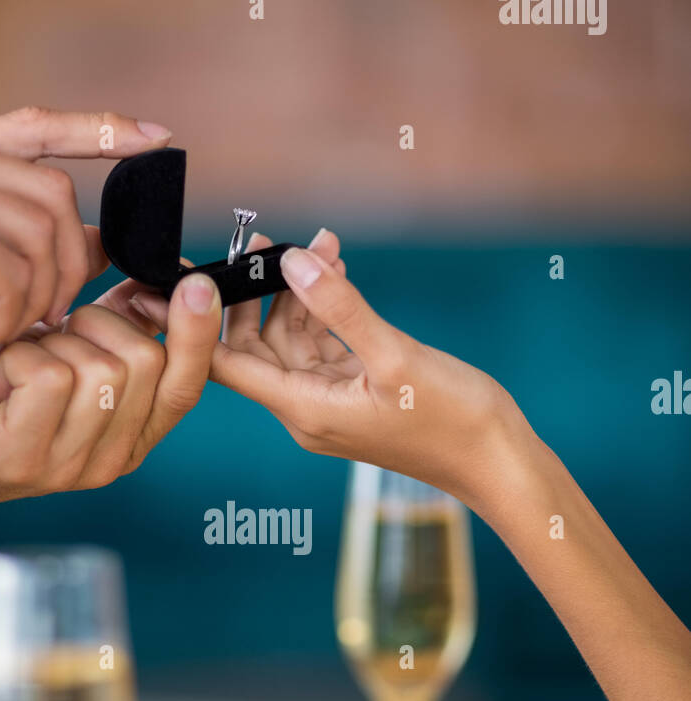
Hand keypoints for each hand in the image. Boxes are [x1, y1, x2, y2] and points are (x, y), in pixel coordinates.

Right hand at [0, 106, 173, 394]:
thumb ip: (29, 244)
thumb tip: (111, 241)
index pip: (35, 126)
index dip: (100, 130)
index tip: (157, 139)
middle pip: (56, 197)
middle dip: (68, 268)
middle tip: (43, 318)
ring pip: (42, 238)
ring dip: (34, 301)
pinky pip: (14, 274)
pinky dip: (8, 319)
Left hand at [0, 272, 219, 612]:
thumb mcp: (57, 350)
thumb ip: (111, 318)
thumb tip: (154, 265)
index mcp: (128, 436)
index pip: (189, 385)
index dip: (199, 331)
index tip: (192, 281)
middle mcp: (109, 459)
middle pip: (147, 361)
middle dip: (98, 321)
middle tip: (50, 333)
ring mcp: (68, 465)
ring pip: (102, 366)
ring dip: (50, 340)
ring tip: (16, 360)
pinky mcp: (23, 456)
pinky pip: (51, 375)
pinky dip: (17, 355)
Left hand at [206, 230, 531, 516]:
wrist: (495, 460)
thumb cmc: (451, 419)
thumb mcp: (395, 356)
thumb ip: (341, 308)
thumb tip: (293, 261)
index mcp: (304, 409)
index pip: (228, 365)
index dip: (205, 321)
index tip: (205, 273)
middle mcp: (307, 408)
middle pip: (257, 346)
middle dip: (260, 291)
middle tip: (268, 241)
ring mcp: (331, 400)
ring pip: (294, 339)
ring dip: (302, 292)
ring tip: (321, 243)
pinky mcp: (356, 391)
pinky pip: (326, 344)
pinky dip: (328, 308)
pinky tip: (337, 270)